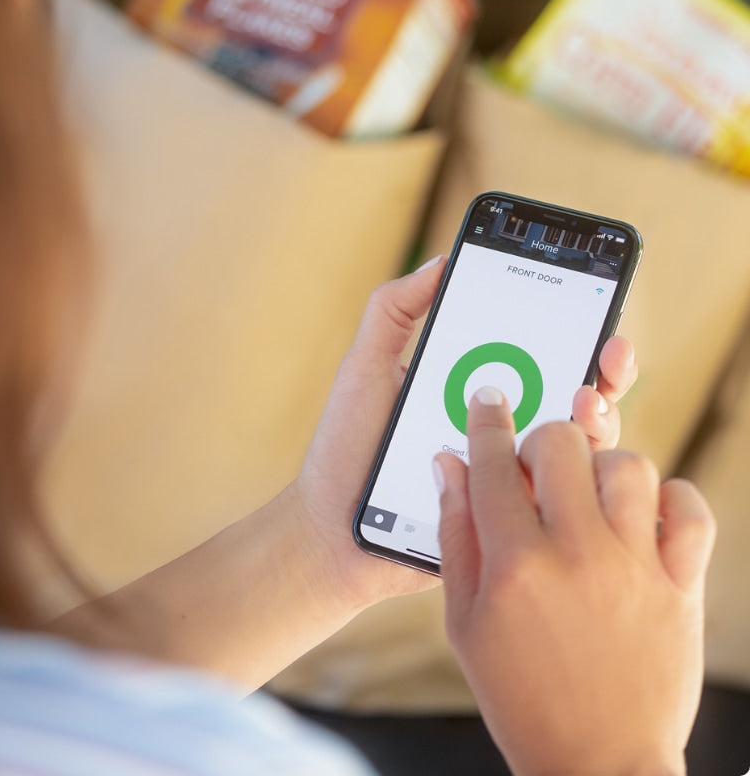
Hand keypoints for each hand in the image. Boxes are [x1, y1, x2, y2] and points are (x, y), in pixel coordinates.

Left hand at [292, 257, 638, 612]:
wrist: (329, 528)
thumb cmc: (346, 445)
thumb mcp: (366, 367)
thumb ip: (395, 311)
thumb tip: (443, 259)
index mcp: (477, 391)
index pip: (540, 355)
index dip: (577, 330)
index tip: (595, 306)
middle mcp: (504, 432)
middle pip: (576, 399)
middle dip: (606, 372)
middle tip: (610, 353)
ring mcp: (509, 478)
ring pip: (580, 450)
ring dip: (600, 419)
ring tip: (585, 400)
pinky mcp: (508, 522)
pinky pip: (556, 503)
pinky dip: (576, 480)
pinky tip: (569, 458)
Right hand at [437, 392, 715, 775]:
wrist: (599, 764)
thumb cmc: (521, 695)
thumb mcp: (465, 620)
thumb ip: (456, 534)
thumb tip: (449, 466)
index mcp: (514, 565)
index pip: (493, 463)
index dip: (487, 420)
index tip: (490, 398)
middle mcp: (576, 554)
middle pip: (561, 444)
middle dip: (541, 441)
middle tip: (536, 468)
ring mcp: (635, 567)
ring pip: (626, 464)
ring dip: (601, 466)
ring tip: (588, 496)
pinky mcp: (680, 585)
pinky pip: (688, 508)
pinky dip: (668, 497)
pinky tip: (640, 515)